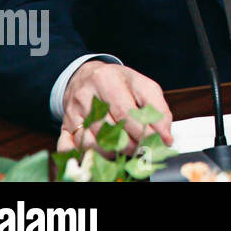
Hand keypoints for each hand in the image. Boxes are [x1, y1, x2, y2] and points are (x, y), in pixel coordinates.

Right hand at [57, 61, 173, 155]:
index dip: (142, 131)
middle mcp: (86, 96)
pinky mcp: (64, 127)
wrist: (86, 75)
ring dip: (111, 151)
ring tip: (126, 149)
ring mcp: (72, 113)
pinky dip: (85, 155)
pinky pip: (69, 148)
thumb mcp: (143, 86)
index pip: (125, 112)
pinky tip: (100, 153)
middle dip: (129, 144)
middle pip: (107, 129)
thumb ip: (158, 109)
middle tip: (142, 148)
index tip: (156, 142)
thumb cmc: (118, 82)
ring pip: (90, 142)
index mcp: (107, 80)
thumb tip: (166, 136)